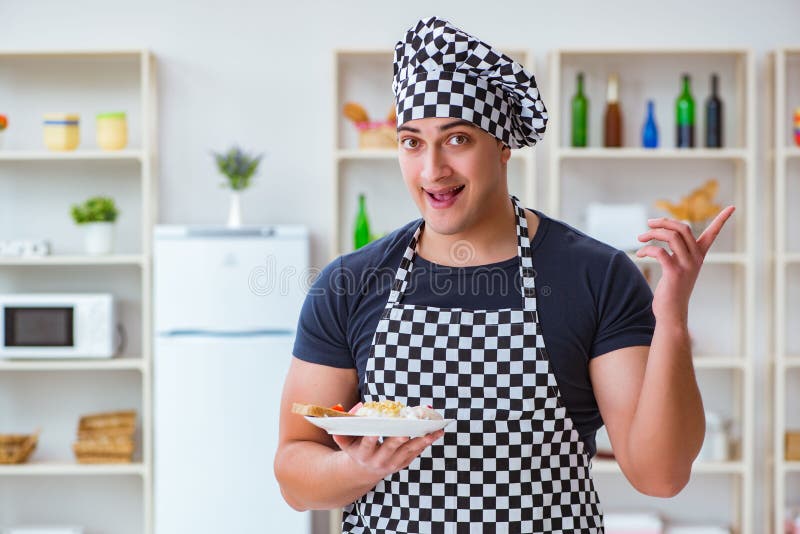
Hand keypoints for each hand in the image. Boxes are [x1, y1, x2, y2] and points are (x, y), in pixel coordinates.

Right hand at [331, 401, 443, 479]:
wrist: (364, 470)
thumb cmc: (355, 447)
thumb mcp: (345, 440)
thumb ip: (342, 428)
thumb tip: (351, 412)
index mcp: (362, 454)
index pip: (367, 445)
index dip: (371, 438)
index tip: (375, 431)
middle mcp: (377, 461)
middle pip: (389, 449)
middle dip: (397, 441)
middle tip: (405, 432)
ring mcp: (391, 464)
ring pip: (407, 452)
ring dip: (421, 441)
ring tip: (434, 431)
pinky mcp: (402, 464)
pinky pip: (415, 453)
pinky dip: (425, 443)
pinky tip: (435, 433)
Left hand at [636, 206, 734, 323]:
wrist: (671, 313)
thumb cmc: (672, 289)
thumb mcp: (677, 266)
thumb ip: (676, 250)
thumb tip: (663, 232)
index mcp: (699, 255)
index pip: (713, 234)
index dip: (722, 220)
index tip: (733, 207)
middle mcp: (696, 259)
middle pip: (683, 228)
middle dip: (664, 222)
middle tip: (649, 224)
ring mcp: (686, 266)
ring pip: (671, 236)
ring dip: (652, 234)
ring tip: (640, 239)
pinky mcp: (674, 273)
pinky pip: (660, 252)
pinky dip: (647, 250)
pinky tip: (640, 255)